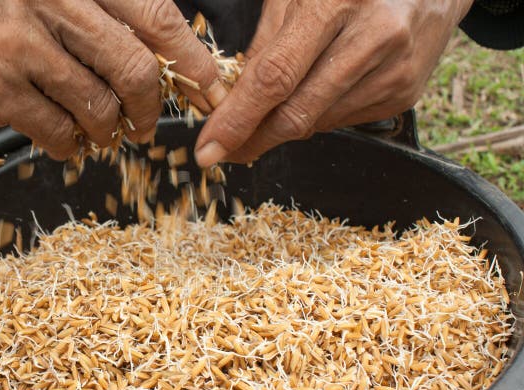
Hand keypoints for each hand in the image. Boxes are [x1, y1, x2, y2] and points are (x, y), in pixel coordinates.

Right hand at [0, 0, 224, 159]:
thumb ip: (90, 20)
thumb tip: (154, 60)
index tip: (207, 87)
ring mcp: (18, 46)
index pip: (152, 14)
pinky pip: (58, 133)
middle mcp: (47, 1)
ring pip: (97, 107)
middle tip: (149, 125)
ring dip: (108, 131)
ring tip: (101, 135)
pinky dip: (70, 145)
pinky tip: (63, 141)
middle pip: (134, 67)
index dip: (189, 56)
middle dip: (152, 106)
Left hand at [195, 0, 472, 165]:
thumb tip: (231, 98)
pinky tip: (313, 95)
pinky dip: (315, 117)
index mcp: (337, 2)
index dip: (237, 119)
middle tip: (224, 150)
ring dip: (283, 127)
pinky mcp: (405, 94)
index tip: (209, 148)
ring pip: (316, 124)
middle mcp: (373, 38)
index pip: (275, 77)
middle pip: (296, 113)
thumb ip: (265, 43)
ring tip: (268, 112)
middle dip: (253, 139)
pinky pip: (341, 121)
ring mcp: (395, 71)